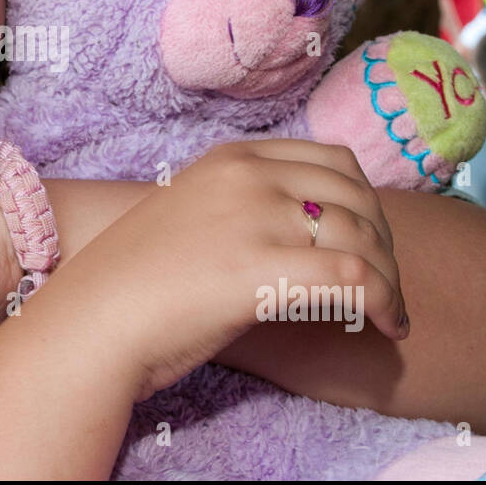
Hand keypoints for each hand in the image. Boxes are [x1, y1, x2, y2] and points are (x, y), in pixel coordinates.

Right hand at [0, 138, 409, 479]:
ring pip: (364, 237)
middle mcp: (249, 176)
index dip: (367, 203)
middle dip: (385, 240)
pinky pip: (355, 278)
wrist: (93, 320)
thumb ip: (238, 210)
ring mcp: (257, 217)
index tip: (372, 240)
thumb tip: (292, 233)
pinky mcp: (264, 269)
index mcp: (230, 158)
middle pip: (357, 196)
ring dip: (392, 278)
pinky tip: (388, 326)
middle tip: (388, 281)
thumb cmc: (131, 284)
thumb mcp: (188, 219)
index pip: (333, 161)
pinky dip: (386, 302)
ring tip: (393, 312)